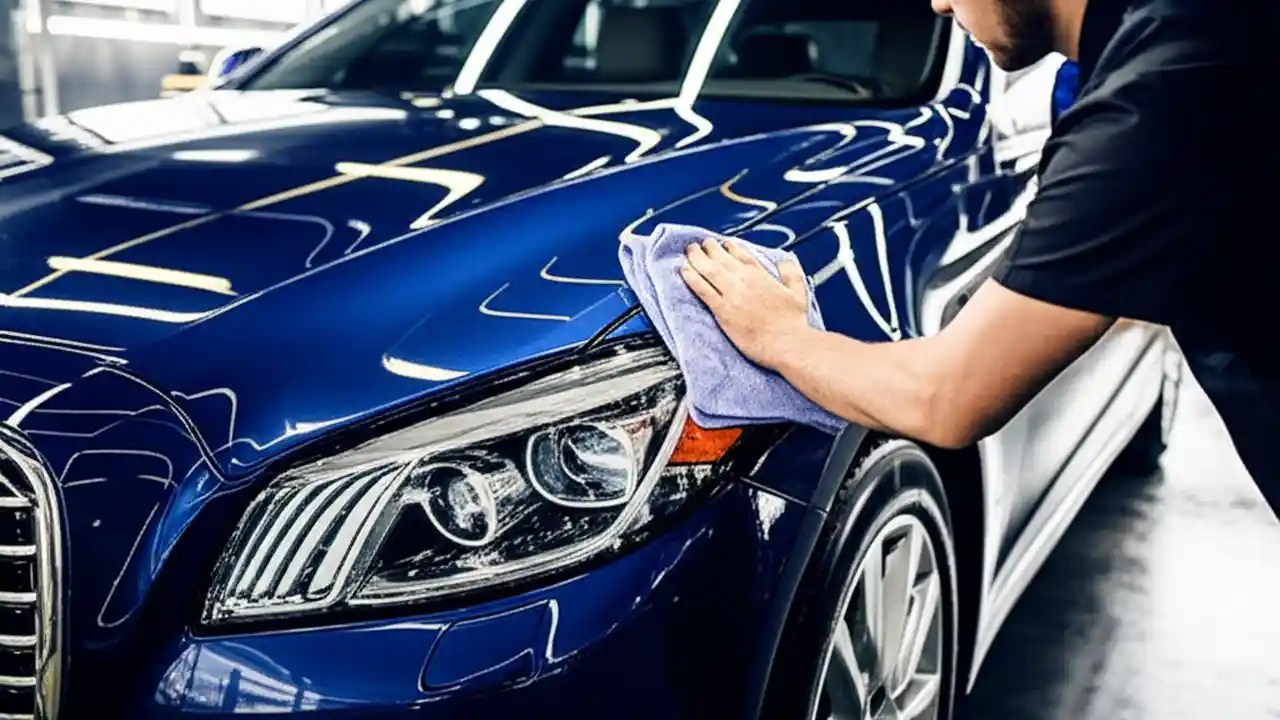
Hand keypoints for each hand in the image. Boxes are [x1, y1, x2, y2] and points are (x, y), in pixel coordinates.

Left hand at [681, 238, 812, 370]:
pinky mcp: (723, 311)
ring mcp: (732, 295)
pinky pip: (703, 289)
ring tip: (689, 251)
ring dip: (696, 258)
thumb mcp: (799, 292)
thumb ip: (791, 274)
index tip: (724, 243)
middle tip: (700, 244)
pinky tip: (684, 271)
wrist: (788, 344)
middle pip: (721, 258)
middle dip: (709, 248)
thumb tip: (784, 261)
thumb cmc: (794, 324)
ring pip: (709, 270)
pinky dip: (692, 278)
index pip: (742, 254)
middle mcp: (745, 281)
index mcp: (762, 276)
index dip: (730, 247)